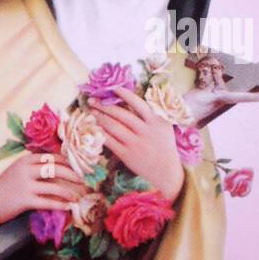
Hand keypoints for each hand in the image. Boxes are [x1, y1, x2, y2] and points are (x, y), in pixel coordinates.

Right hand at [0, 154, 84, 227]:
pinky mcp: (24, 200)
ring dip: (70, 192)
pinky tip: (69, 207)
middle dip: (74, 175)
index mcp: (26, 159)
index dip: (70, 162)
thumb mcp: (18, 172)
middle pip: (57, 168)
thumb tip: (60, 171)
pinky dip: (61, 204)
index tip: (81, 168)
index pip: (54, 157)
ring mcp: (25, 184)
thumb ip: (35, 169)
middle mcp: (26, 169)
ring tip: (79, 196)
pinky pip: (48, 202)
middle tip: (85, 181)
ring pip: (55, 186)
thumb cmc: (4, 188)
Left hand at [89, 87, 184, 202]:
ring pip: (113, 127)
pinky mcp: (128, 156)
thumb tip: (133, 97)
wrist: (166, 171)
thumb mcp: (164, 126)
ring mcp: (136, 144)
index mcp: (157, 120)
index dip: (123, 94)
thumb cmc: (164, 145)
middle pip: (121, 114)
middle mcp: (146, 131)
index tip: (112, 88)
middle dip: (104, 105)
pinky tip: (94, 128)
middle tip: (93, 100)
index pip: (137, 102)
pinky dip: (101, 133)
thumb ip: (153, 112)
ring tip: (92, 111)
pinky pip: (110, 141)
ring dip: (100, 117)